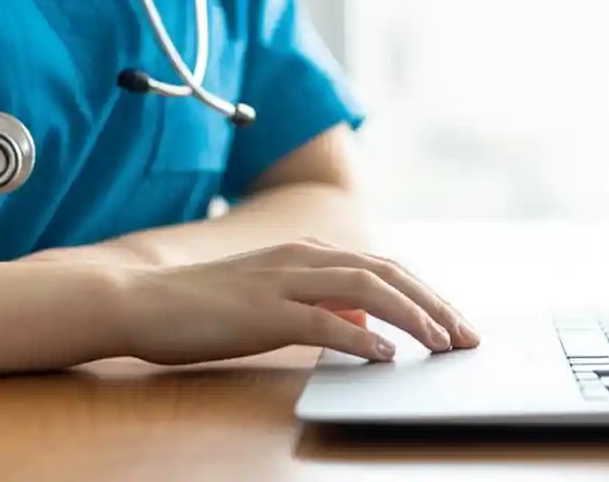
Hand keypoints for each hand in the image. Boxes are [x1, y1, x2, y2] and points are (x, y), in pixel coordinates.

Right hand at [115, 238, 478, 364]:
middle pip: (387, 273)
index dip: (426, 294)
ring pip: (366, 289)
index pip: (384, 268)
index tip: (457, 322)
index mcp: (309, 252)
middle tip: (467, 336)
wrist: (141, 300)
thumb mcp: (275, 299)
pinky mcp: (262, 310)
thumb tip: (365, 326)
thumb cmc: (206, 306)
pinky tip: (386, 355)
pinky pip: (322, 320)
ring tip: (441, 343)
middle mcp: (303, 256)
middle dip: (434, 304)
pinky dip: (359, 337)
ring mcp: (283, 280)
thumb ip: (322, 305)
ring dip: (410, 316)